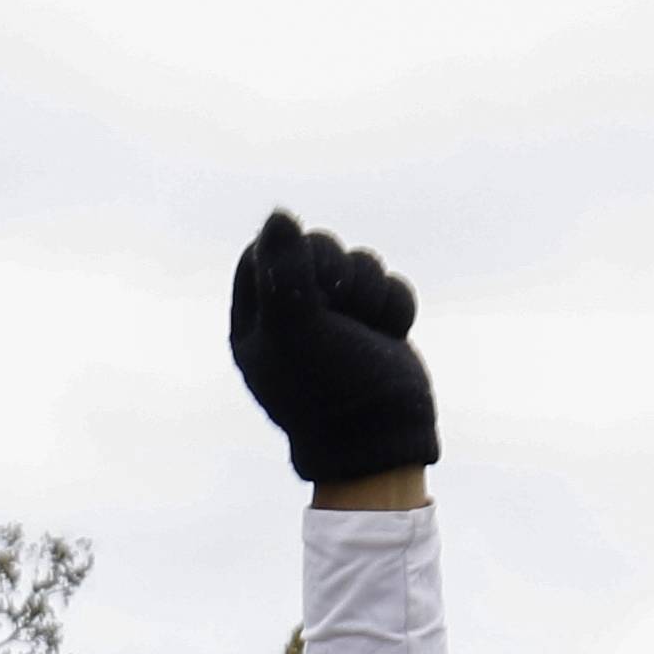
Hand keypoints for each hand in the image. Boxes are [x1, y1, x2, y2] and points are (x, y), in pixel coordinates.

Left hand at [227, 210, 437, 487]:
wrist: (382, 437)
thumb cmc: (330, 391)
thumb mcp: (295, 331)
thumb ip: (283, 272)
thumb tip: (279, 215)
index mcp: (258, 320)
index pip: (265, 250)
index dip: (292, 254)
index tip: (307, 282)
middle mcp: (295, 316)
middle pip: (318, 248)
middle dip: (339, 272)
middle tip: (340, 310)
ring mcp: (339, 319)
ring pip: (358, 263)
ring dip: (370, 292)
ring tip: (368, 330)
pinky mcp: (376, 323)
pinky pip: (389, 284)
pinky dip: (395, 307)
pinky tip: (391, 335)